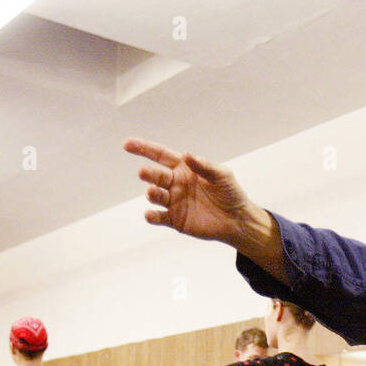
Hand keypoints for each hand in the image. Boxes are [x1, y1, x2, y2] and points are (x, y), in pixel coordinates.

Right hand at [125, 138, 258, 244]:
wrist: (237, 221)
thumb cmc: (230, 193)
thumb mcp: (221, 175)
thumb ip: (204, 166)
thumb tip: (187, 155)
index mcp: (184, 169)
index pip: (160, 155)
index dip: (144, 149)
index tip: (127, 144)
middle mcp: (175, 184)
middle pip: (155, 175)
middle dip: (148, 173)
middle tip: (143, 173)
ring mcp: (174, 202)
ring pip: (155, 195)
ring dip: (151, 193)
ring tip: (151, 192)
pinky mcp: (175, 220)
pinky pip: (159, 217)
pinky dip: (152, 216)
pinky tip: (149, 214)